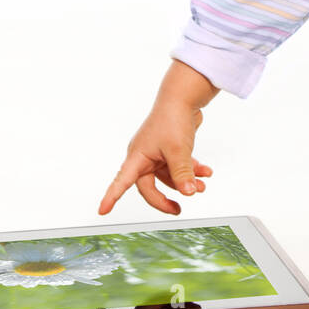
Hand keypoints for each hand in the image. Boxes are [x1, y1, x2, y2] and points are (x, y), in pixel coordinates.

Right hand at [99, 62, 218, 215]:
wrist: (184, 97)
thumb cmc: (173, 119)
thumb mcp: (178, 151)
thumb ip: (182, 174)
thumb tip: (188, 193)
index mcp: (137, 156)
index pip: (121, 181)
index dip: (111, 196)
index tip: (102, 210)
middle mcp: (144, 156)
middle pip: (149, 185)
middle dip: (165, 198)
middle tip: (178, 209)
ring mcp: (156, 152)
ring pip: (168, 176)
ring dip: (184, 182)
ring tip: (201, 187)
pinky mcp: (169, 148)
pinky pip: (177, 165)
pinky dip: (191, 170)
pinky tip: (205, 172)